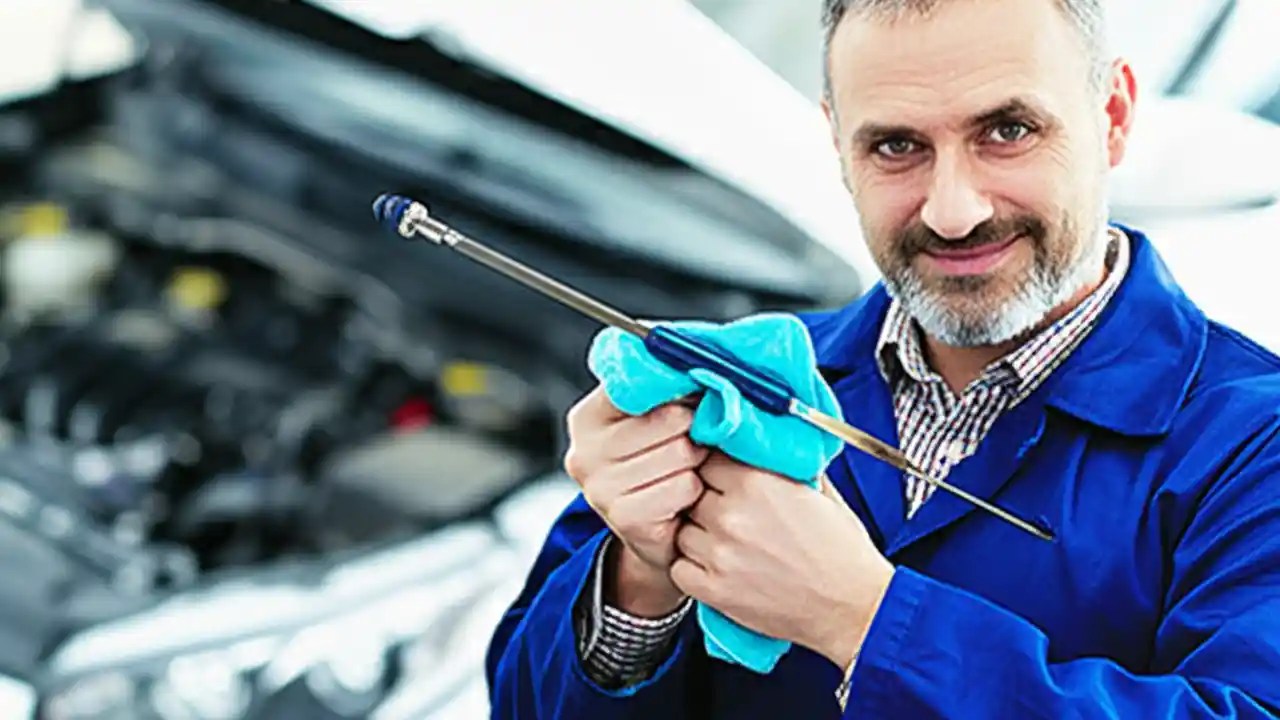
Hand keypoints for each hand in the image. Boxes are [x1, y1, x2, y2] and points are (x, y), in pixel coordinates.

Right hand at [564, 386, 707, 615]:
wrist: (656, 534)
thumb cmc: (661, 466)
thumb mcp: (653, 421)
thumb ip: (663, 389)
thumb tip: (695, 359)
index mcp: (587, 417)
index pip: (639, 382)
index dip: (677, 387)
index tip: (693, 395)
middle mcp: (584, 451)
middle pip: (669, 418)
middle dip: (693, 429)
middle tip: (692, 441)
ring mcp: (599, 488)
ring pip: (679, 453)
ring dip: (695, 462)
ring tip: (686, 470)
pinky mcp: (622, 518)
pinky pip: (682, 487)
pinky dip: (694, 491)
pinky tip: (682, 496)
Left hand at [671, 452, 893, 667]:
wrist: (853, 605)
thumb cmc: (842, 552)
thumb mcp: (820, 492)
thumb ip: (785, 466)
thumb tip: (769, 449)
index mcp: (756, 482)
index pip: (706, 460)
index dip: (715, 471)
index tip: (723, 481)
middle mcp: (731, 515)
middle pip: (691, 494)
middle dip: (706, 502)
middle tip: (728, 515)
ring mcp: (720, 554)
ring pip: (682, 531)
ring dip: (698, 535)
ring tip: (725, 544)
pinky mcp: (715, 589)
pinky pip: (678, 569)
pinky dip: (691, 568)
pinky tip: (715, 567)